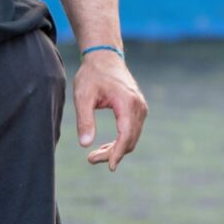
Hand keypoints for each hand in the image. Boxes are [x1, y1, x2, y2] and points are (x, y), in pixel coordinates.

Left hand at [73, 50, 146, 170]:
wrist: (105, 57)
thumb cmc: (92, 75)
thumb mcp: (83, 96)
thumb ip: (84, 120)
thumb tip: (85, 145)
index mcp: (127, 103)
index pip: (125, 135)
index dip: (117, 153)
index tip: (109, 167)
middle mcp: (138, 106)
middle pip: (130, 139)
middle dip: (113, 154)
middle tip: (90, 159)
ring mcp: (141, 107)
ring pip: (132, 137)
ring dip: (116, 149)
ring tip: (95, 155)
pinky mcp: (138, 109)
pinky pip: (132, 130)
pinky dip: (121, 141)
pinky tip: (106, 146)